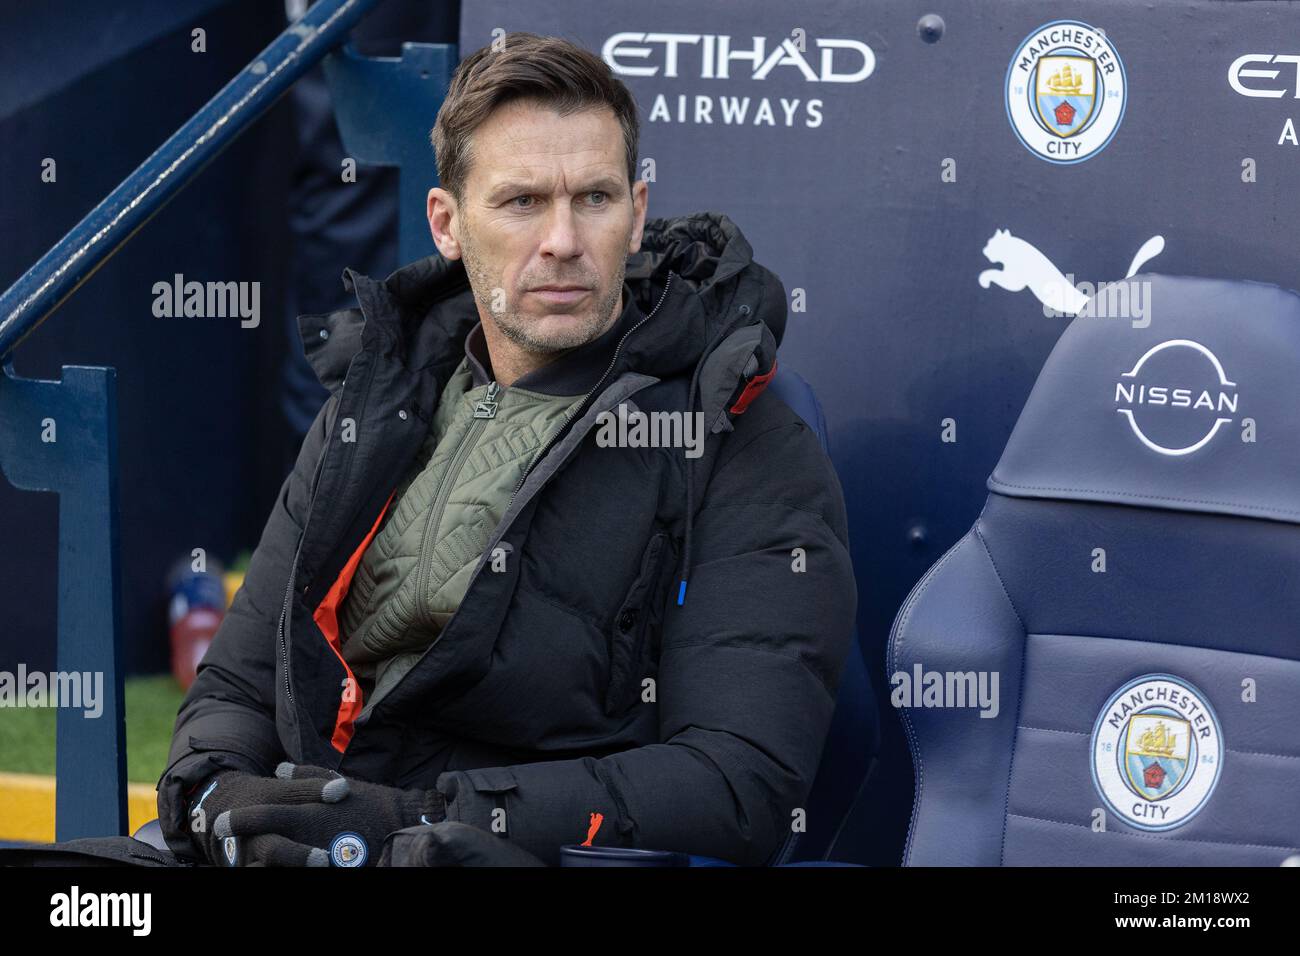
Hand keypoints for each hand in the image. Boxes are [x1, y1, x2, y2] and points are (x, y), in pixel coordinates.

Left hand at [188, 762, 444, 866]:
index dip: (242, 820)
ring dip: (259, 863)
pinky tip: (274, 869)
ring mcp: (318, 857)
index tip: (222, 822)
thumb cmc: (372, 804)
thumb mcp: (341, 784)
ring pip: (278, 864)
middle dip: (242, 846)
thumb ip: (306, 777)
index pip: (266, 816)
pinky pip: (298, 873)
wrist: (404, 827)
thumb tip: (280, 769)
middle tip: (222, 846)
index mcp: (309, 813)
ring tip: (244, 862)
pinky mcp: (331, 868)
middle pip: (265, 844)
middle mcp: (309, 836)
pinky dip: (283, 870)